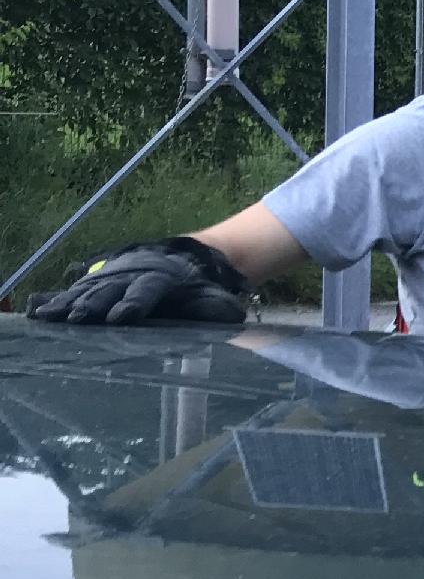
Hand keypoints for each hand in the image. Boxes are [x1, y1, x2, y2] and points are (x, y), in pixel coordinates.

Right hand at [28, 238, 248, 326]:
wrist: (193, 257)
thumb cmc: (205, 285)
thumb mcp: (217, 295)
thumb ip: (219, 307)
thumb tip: (232, 315)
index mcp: (163, 278)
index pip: (146, 291)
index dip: (134, 304)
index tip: (121, 317)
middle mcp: (133, 274)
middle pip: (110, 290)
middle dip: (93, 305)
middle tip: (76, 320)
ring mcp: (113, 275)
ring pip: (89, 289)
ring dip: (69, 304)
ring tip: (48, 317)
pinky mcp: (99, 280)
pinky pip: (76, 290)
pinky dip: (57, 299)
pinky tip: (38, 310)